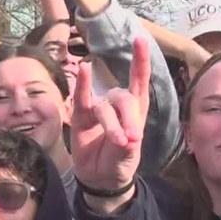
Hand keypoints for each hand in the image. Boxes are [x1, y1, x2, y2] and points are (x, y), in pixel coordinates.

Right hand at [71, 36, 152, 211]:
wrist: (101, 179)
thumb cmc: (120, 162)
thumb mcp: (128, 156)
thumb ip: (128, 144)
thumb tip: (128, 137)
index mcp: (136, 110)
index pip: (139, 81)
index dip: (140, 61)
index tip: (140, 39)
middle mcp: (117, 105)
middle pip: (123, 99)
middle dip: (127, 119)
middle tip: (130, 141)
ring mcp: (98, 109)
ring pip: (105, 108)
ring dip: (112, 125)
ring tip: (119, 144)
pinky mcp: (80, 117)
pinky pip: (81, 99)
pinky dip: (82, 85)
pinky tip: (83, 69)